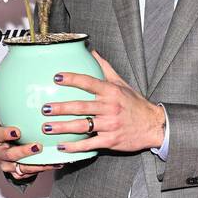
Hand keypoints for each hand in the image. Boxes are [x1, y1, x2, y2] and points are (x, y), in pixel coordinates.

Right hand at [0, 64, 63, 179]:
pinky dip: (43, 168)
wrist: (12, 148)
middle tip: (36, 146)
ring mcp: (8, 164)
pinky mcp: (18, 173)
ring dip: (34, 162)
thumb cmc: (10, 123)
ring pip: (18, 166)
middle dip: (20, 151)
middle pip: (6, 154)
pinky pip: (30, 173)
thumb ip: (1, 91)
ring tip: (49, 156)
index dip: (4, 134)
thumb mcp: (6, 108)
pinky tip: (57, 161)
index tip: (17, 130)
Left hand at [39, 50, 164, 153]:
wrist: (153, 125)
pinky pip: (90, 144)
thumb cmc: (135, 104)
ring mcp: (110, 125)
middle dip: (61, 108)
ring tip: (47, 127)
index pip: (89, 82)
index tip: (56, 77)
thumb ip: (104, 67)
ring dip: (63, 127)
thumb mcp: (121, 83)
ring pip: (83, 126)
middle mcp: (110, 107)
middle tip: (44, 108)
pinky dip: (75, 146)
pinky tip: (62, 146)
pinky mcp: (111, 140)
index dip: (72, 79)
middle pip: (81, 107)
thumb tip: (91, 50)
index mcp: (111, 91)